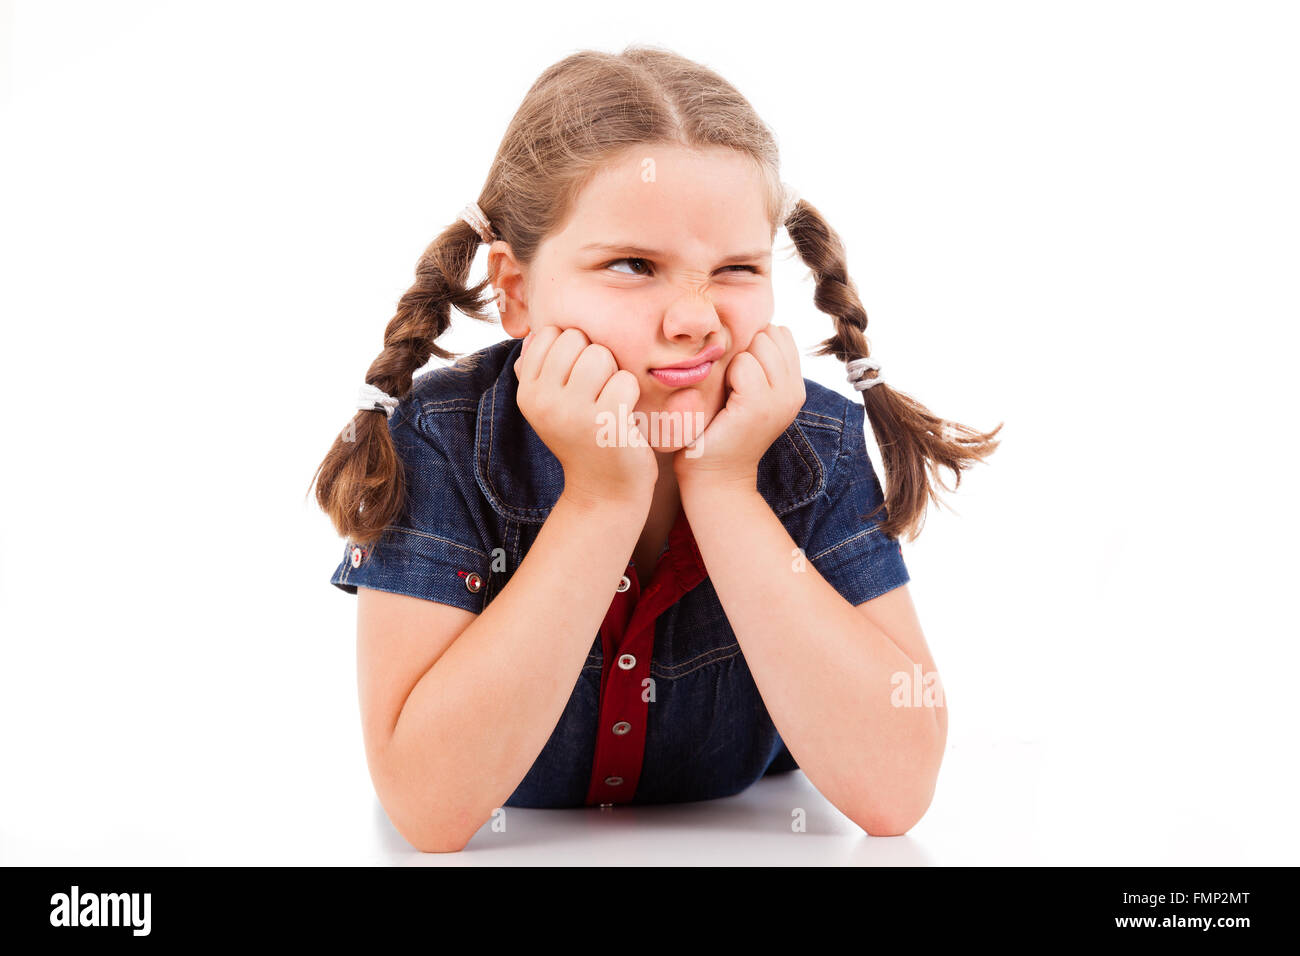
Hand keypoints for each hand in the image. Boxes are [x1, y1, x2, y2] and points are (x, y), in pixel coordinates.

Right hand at [513, 326, 658, 506]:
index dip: (573, 348)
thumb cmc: (584, 437)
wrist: (605, 491)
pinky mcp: (604, 425)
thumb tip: (533, 332)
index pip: (550, 333)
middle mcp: (543, 402)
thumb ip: (540, 368)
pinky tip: (623, 417)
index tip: (578, 379)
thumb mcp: (551, 405)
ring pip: (600, 355)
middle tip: (597, 392)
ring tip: (609, 403)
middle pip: (576, 339)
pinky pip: (625, 380)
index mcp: (527, 392)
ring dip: (613, 374)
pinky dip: (631, 394)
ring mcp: (572, 414)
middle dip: (594, 358)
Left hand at [674, 324, 805, 489]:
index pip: (781, 333)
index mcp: (794, 386)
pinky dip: (727, 375)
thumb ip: (760, 361)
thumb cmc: (720, 429)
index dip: (753, 346)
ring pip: (759, 345)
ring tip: (729, 393)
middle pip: (771, 334)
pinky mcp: (760, 406)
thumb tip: (761, 325)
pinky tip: (725, 400)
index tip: (740, 378)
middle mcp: (795, 391)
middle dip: (745, 350)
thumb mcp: (749, 390)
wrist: (715, 476)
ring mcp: (781, 399)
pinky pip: (743, 364)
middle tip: (732, 386)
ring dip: (736, 362)